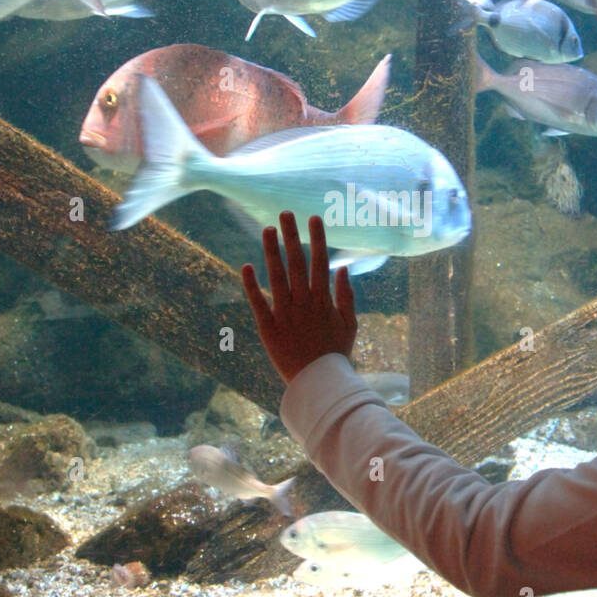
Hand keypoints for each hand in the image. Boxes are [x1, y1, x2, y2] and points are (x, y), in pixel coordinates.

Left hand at [242, 212, 357, 384]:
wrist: (318, 384)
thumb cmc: (335, 354)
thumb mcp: (350, 324)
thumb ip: (347, 295)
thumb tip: (342, 267)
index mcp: (323, 300)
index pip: (320, 262)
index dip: (317, 239)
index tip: (313, 218)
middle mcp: (304, 303)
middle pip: (297, 263)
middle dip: (291, 236)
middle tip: (285, 213)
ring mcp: (285, 314)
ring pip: (276, 277)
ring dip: (272, 251)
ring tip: (267, 229)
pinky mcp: (268, 328)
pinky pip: (258, 302)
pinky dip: (251, 284)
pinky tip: (246, 265)